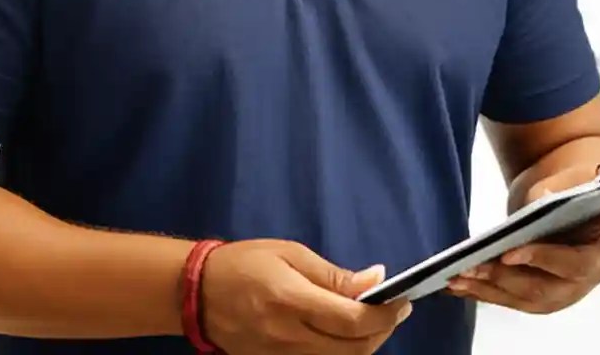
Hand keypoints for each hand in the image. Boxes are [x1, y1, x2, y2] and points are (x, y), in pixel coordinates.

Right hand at [200, 239, 411, 354]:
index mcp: (292, 301)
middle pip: (353, 350)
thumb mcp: (291, 254)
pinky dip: (341, 354)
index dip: (385, 315)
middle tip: (392, 311)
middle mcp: (288, 337)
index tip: (401, 301)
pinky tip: (345, 336)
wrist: (198, 293)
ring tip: (371, 322)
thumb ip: (333, 275)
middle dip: (382, 331)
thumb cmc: (245, 264)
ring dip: (364, 346)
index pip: (353, 321)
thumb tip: (375, 279)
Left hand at [446, 166, 599, 313]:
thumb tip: (540, 202)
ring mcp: (572, 286)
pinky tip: (457, 284)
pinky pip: (514, 300)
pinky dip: (485, 292)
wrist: (564, 199)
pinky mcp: (545, 297)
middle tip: (501, 257)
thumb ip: (563, 183)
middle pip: (570, 269)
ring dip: (499, 285)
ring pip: (537, 293)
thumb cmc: (573, 181)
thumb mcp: (572, 170)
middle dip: (532, 265)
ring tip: (465, 273)